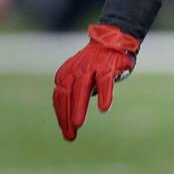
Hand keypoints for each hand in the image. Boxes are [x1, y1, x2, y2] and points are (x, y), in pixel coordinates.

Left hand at [53, 23, 139, 140]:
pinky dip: (104, 94)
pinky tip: (104, 108)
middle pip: (67, 95)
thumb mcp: (81, 76)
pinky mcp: (107, 65)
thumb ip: (75, 92)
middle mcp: (75, 70)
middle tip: (70, 135)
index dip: (61, 114)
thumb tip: (70, 117)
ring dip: (79, 107)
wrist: (114, 38)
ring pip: (82, 89)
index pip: (60, 97)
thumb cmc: (97, 63)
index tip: (65, 131)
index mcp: (66, 73)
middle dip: (67, 116)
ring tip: (78, 124)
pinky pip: (104, 81)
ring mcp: (91, 67)